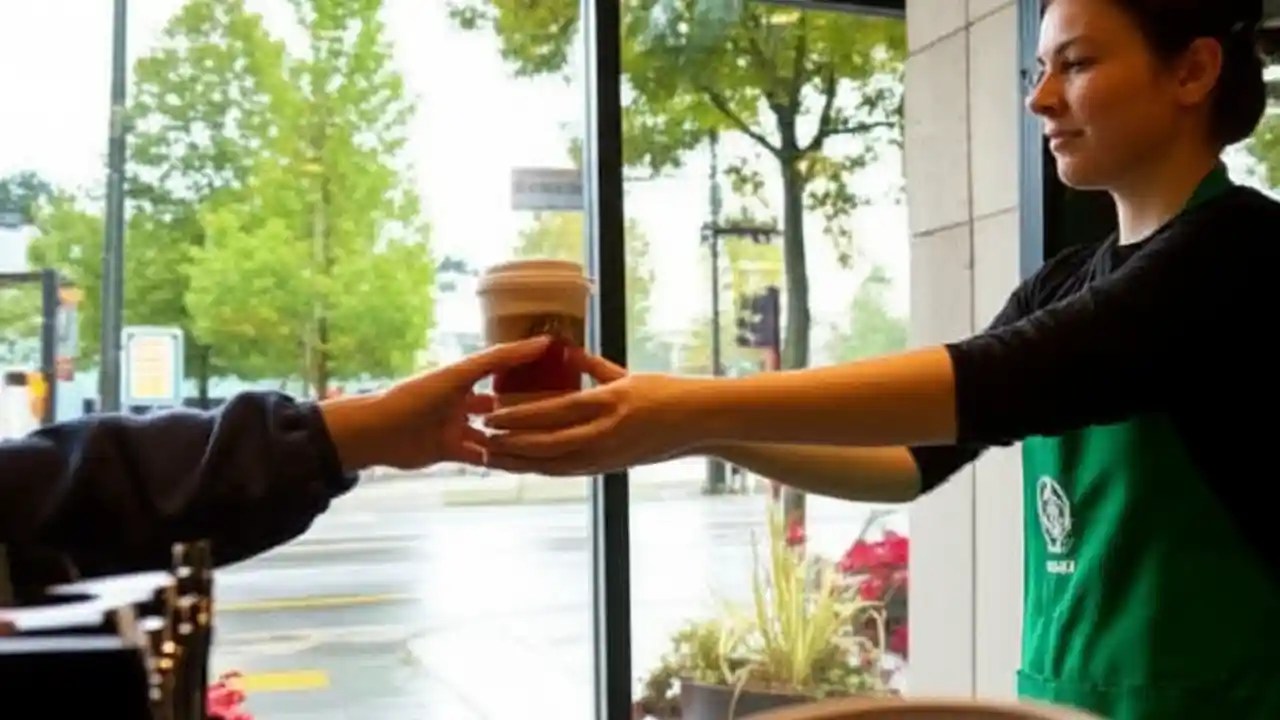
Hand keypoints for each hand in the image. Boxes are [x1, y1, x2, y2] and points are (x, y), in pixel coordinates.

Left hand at [320, 336, 553, 471]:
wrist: (377, 433)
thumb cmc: (417, 396)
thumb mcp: (460, 374)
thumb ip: (498, 359)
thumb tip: (541, 342)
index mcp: (463, 376)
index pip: (500, 366)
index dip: (524, 363)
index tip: (555, 361)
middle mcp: (461, 400)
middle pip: (498, 402)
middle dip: (523, 406)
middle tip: (557, 410)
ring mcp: (456, 426)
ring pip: (492, 433)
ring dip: (513, 436)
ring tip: (545, 439)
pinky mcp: (450, 450)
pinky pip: (479, 457)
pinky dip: (496, 460)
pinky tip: (521, 462)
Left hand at [482, 351, 701, 474]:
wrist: (699, 424)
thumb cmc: (666, 392)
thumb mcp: (627, 374)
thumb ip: (591, 365)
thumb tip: (564, 350)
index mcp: (608, 402)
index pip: (554, 410)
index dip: (519, 414)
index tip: (491, 411)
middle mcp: (606, 432)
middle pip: (548, 441)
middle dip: (511, 442)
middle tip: (481, 438)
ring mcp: (609, 454)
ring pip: (555, 462)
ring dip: (521, 462)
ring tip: (492, 459)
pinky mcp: (611, 467)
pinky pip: (571, 471)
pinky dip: (544, 469)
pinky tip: (524, 468)